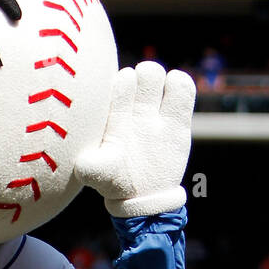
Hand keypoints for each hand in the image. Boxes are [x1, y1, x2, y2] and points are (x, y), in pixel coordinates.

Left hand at [74, 61, 195, 217]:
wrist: (144, 196)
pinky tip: (175, 106)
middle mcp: (133, 107)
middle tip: (142, 105)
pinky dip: (181, 86)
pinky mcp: (179, 119)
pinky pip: (183, 87)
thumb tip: (84, 164)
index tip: (121, 107)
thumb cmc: (117, 183)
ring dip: (158, 80)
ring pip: (156, 72)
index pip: (116, 81)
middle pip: (137, 71)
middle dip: (141, 79)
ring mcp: (156, 111)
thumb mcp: (101, 176)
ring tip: (158, 106)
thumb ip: (92, 167)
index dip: (120, 86)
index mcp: (112, 113)